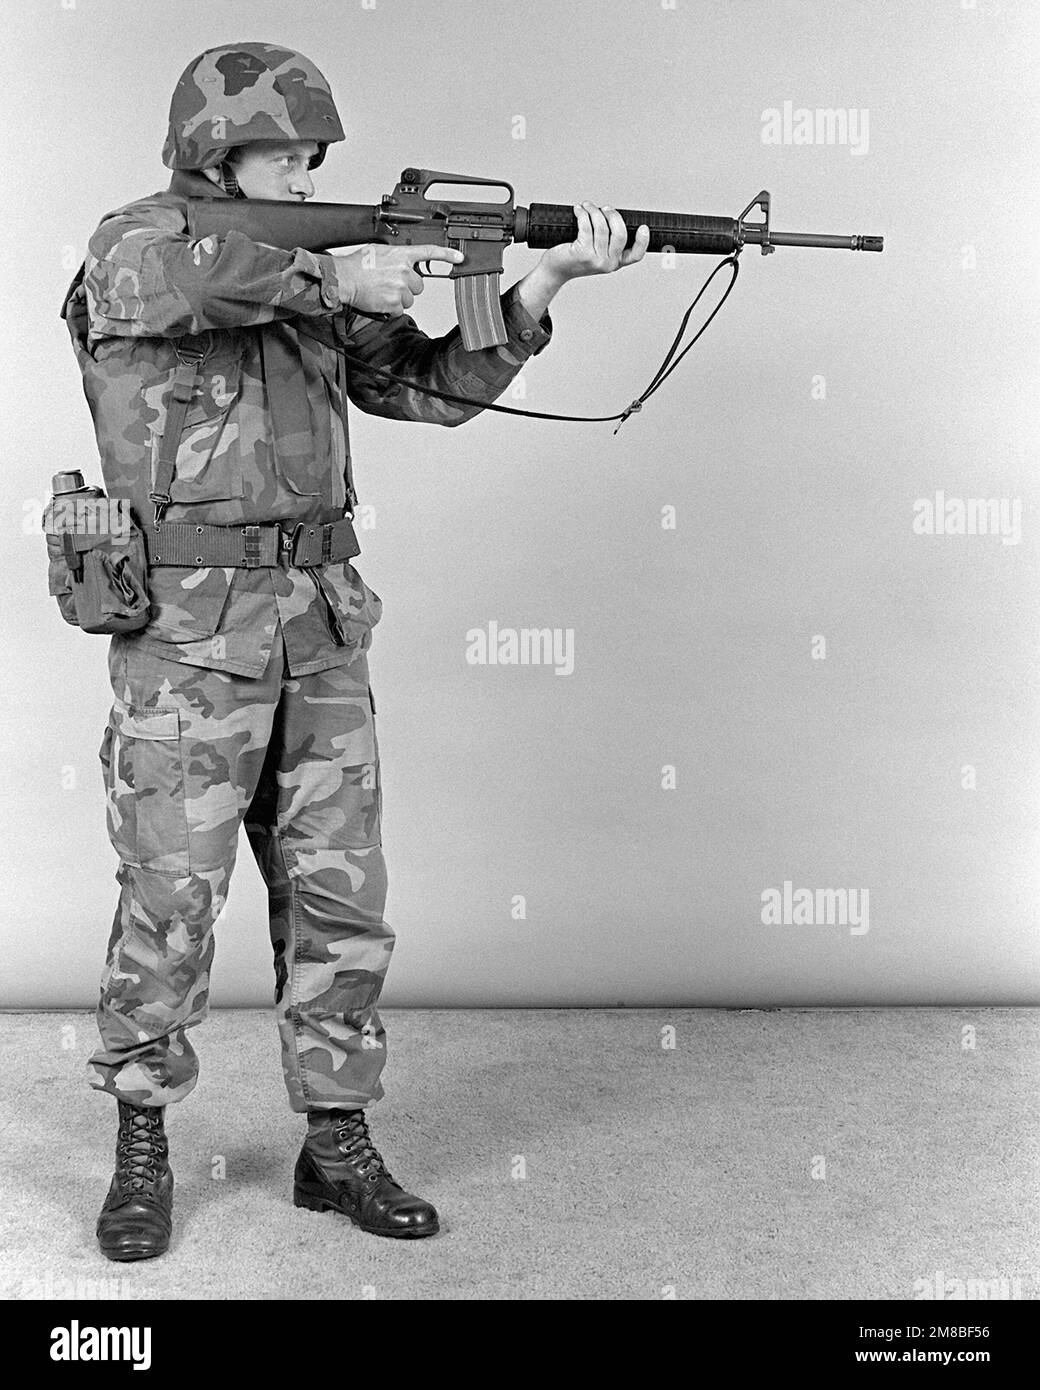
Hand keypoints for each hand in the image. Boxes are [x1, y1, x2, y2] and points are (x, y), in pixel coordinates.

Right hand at [333, 244, 465, 315]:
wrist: (344, 279)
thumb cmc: (358, 265)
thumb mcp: (379, 251)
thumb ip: (396, 255)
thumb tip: (403, 261)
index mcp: (402, 255)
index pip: (429, 252)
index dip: (447, 255)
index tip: (459, 258)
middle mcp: (404, 271)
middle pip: (419, 285)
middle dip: (408, 287)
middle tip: (391, 283)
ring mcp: (400, 287)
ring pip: (410, 299)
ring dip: (399, 298)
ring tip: (383, 291)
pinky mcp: (395, 303)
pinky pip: (400, 310)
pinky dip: (391, 308)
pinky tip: (381, 300)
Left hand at [537, 201, 649, 284]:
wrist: (556, 269)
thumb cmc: (576, 256)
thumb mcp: (597, 251)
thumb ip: (608, 240)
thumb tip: (612, 214)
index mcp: (616, 263)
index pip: (636, 255)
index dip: (643, 241)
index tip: (643, 227)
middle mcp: (608, 264)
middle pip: (620, 233)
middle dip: (613, 215)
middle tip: (603, 208)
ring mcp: (596, 260)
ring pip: (601, 226)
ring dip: (594, 211)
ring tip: (586, 206)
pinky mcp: (582, 253)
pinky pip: (586, 225)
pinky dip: (583, 213)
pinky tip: (578, 210)